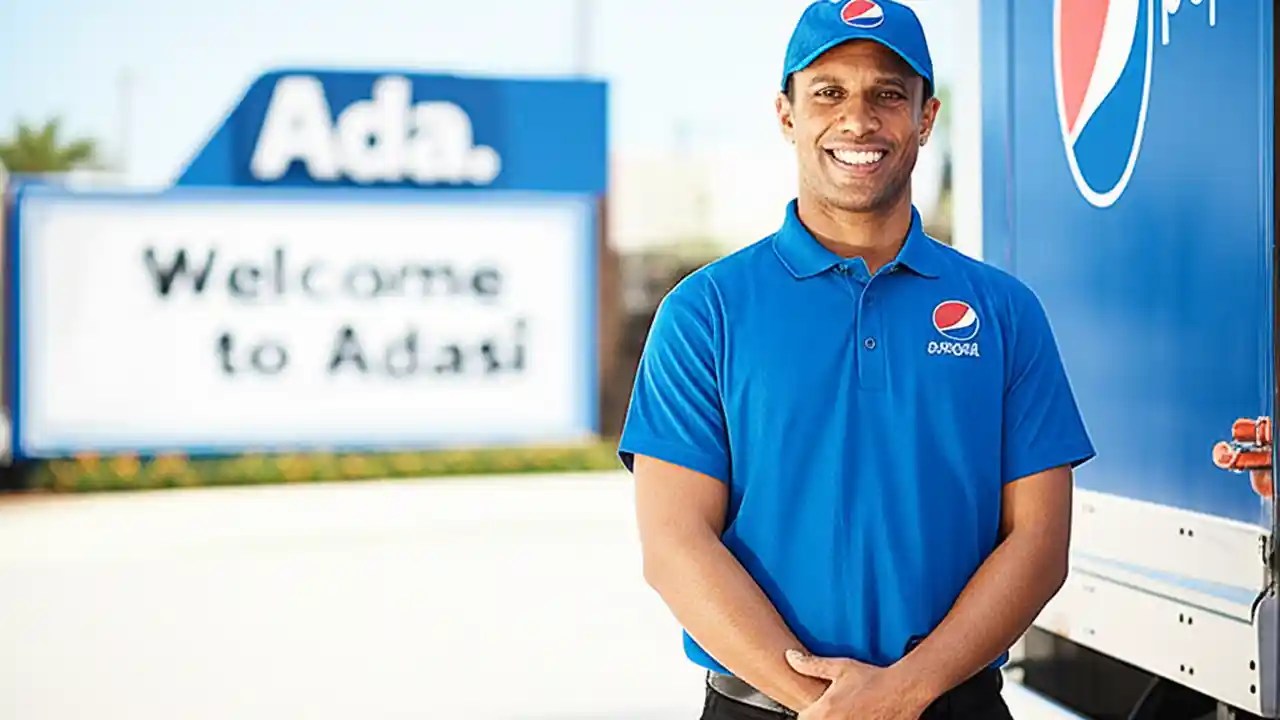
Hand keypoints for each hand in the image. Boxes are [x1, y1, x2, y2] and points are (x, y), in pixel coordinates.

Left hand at [786, 650, 928, 719]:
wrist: (904, 689)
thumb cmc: (873, 677)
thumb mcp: (840, 667)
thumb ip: (811, 664)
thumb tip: (789, 656)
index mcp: (826, 711)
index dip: (808, 714)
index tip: (816, 709)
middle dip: (821, 718)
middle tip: (836, 710)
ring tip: (848, 713)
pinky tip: (859, 716)